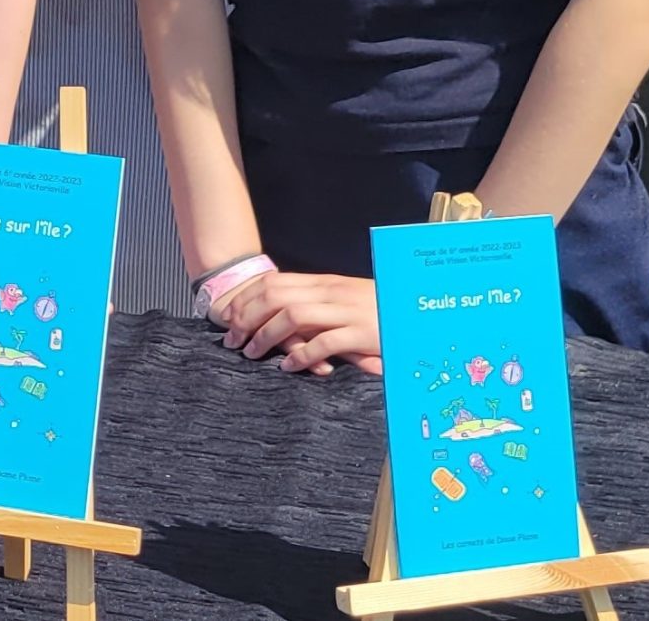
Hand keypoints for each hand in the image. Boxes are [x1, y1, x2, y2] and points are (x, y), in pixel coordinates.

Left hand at [218, 272, 383, 375]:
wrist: (419, 313)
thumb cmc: (381, 310)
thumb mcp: (346, 299)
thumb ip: (318, 302)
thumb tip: (281, 312)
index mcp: (325, 282)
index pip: (274, 282)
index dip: (246, 298)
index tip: (229, 317)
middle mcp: (332, 292)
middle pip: (275, 296)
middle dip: (247, 317)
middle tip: (232, 339)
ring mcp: (347, 311)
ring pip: (292, 316)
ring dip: (266, 336)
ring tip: (251, 353)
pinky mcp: (361, 334)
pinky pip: (323, 343)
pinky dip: (301, 356)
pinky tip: (289, 367)